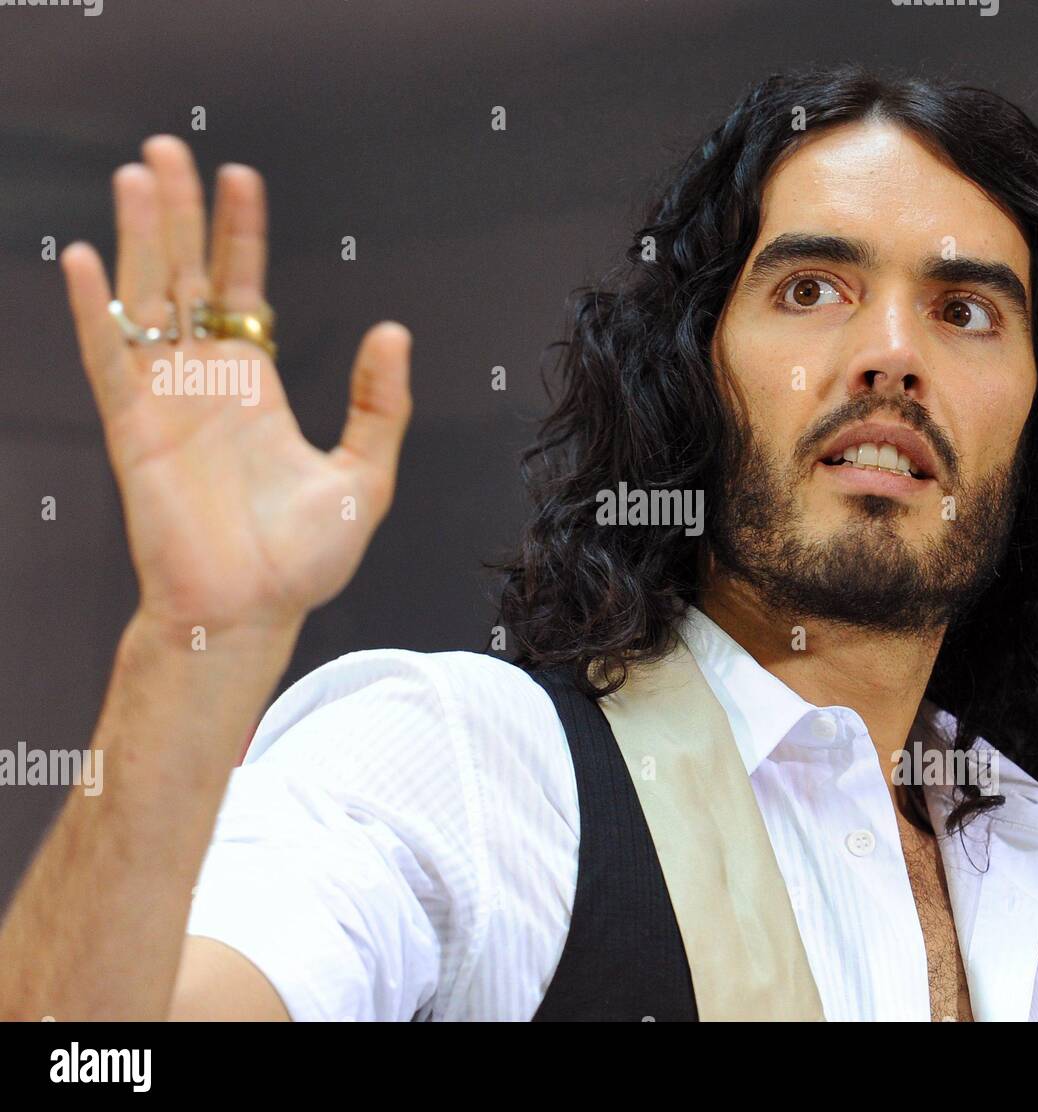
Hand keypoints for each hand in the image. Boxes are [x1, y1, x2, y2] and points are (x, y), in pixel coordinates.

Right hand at [61, 136, 411, 635]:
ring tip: (140, 175)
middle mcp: (205, 384)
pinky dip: (92, 309)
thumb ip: (379, 405)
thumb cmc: (302, 560)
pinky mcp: (133, 429)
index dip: (239, 235)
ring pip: (145, 301)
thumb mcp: (365, 475)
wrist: (252, 613)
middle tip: (169, 149)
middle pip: (184, 278)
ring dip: (139, 238)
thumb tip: (394, 332)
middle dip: (178, 214)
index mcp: (255, 388)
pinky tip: (82, 257)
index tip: (242, 178)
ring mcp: (165, 401)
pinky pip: (107, 357)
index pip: (241, 291)